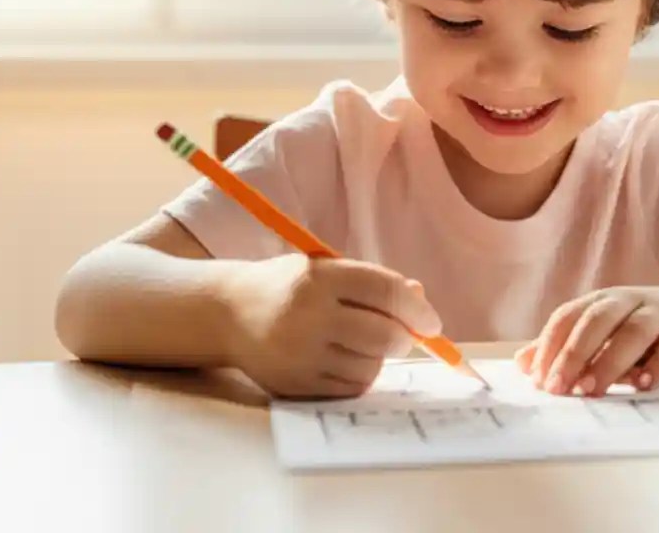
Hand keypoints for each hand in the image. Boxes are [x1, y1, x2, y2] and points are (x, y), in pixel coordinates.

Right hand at [220, 254, 440, 398]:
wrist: (227, 314)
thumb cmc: (289, 287)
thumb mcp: (326, 269)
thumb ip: (372, 282)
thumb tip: (419, 299)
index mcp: (318, 277)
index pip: (385, 291)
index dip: (417, 309)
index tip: (431, 321)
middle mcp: (308, 316)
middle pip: (384, 336)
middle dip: (404, 338)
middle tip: (403, 336)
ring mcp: (300, 354)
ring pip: (370, 366)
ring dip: (379, 357)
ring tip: (361, 343)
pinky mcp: (294, 385)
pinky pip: (350, 388)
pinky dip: (359, 376)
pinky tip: (345, 360)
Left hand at [516, 285, 658, 396]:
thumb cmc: (640, 327)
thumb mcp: (602, 332)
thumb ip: (564, 347)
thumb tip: (523, 364)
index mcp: (601, 301)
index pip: (569, 318)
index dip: (551, 347)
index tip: (538, 381)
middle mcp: (628, 301)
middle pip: (598, 321)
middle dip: (575, 354)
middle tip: (560, 388)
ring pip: (634, 332)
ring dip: (610, 361)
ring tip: (592, 390)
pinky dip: (658, 365)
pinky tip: (642, 384)